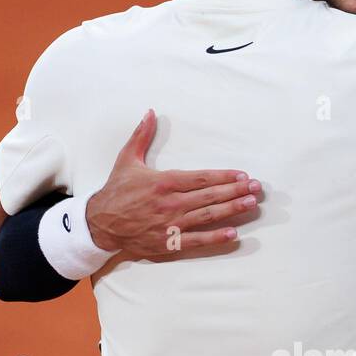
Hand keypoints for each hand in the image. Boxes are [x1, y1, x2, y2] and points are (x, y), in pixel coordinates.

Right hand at [86, 109, 261, 257]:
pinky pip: (196, 240)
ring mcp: (170, 224)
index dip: (224, 176)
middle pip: (209, 196)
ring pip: (207, 216)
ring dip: (231, 210)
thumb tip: (150, 112)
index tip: (242, 175)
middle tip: (256, 188)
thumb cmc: (116, 190)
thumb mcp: (127, 159)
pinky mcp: (167, 242)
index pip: (201, 178)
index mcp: (163, 182)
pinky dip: (215, 238)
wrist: (99, 223)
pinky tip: (234, 233)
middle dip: (235, 191)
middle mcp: (170, 203)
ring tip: (251, 205)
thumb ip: (141, 136)